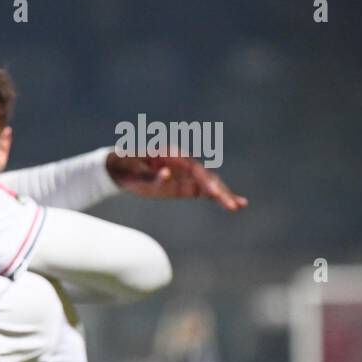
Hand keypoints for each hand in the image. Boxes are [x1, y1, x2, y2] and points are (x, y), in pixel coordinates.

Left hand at [105, 151, 246, 210]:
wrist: (121, 166)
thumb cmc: (126, 165)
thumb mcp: (133, 169)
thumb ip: (150, 174)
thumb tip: (167, 173)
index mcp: (172, 155)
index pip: (193, 169)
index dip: (204, 181)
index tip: (213, 193)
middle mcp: (183, 164)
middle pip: (205, 177)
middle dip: (218, 191)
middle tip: (231, 205)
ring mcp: (184, 175)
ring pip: (208, 184)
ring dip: (224, 194)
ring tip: (240, 205)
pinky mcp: (184, 185)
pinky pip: (203, 191)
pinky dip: (217, 197)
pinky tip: (235, 204)